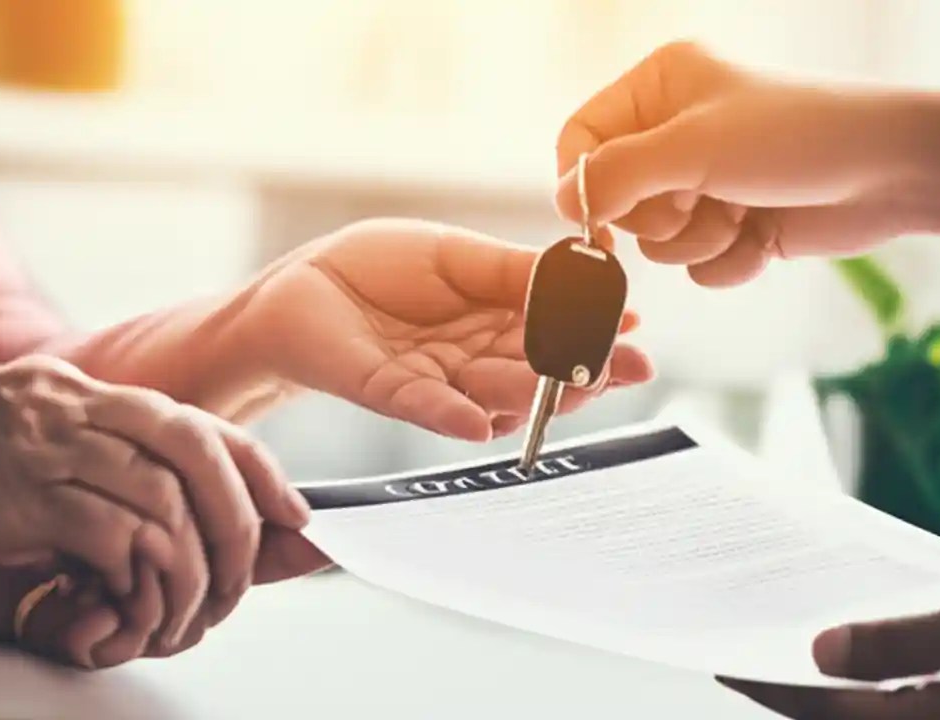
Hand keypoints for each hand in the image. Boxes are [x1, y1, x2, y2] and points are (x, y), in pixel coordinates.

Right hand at [0, 355, 311, 649]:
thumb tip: (165, 496)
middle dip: (241, 514)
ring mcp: (48, 447)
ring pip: (163, 497)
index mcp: (87, 392)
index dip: (257, 468)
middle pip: (197, 449)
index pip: (198, 422)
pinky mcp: (18, 496)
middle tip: (248, 568)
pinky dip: (139, 571)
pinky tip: (131, 594)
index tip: (293, 510)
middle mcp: (77, 408)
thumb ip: (95, 449)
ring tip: (190, 603)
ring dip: (192, 561)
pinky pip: (111, 533)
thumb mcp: (31, 430)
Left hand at [232, 218, 653, 440]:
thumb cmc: (379, 266)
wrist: (304, 283)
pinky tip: (480, 419)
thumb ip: (513, 270)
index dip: (595, 332)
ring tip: (572, 385)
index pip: (556, 334)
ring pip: (493, 394)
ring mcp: (437, 382)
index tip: (635, 327)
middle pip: (537, 373)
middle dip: (584, 372)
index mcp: (498, 324)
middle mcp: (476, 362)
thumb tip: (583, 274)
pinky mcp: (388, 393)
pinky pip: (425, 408)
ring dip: (532, 393)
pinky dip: (451, 415)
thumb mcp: (456, 254)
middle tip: (626, 368)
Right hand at [554, 41, 939, 285]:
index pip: (580, 140)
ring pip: (656, 240)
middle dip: (660, 214)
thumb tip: (563, 202)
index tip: (597, 222)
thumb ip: (617, 173)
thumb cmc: (798, 137)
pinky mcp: (736, 222)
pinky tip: (763, 235)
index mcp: (659, 86)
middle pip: (617, 198)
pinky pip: (696, 265)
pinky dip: (728, 261)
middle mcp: (677, 130)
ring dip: (698, 240)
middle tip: (702, 198)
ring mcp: (707, 179)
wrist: (894, 171)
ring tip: (743, 212)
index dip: (584, 184)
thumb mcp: (693, 146)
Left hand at [717, 588, 939, 718]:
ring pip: (858, 715)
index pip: (815, 707)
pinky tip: (850, 645)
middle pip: (829, 715)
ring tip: (781, 631)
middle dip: (781, 680)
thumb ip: (899, 643)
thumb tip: (819, 652)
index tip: (715, 655)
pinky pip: (891, 709)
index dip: (761, 679)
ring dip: (819, 682)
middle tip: (737, 635)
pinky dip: (861, 682)